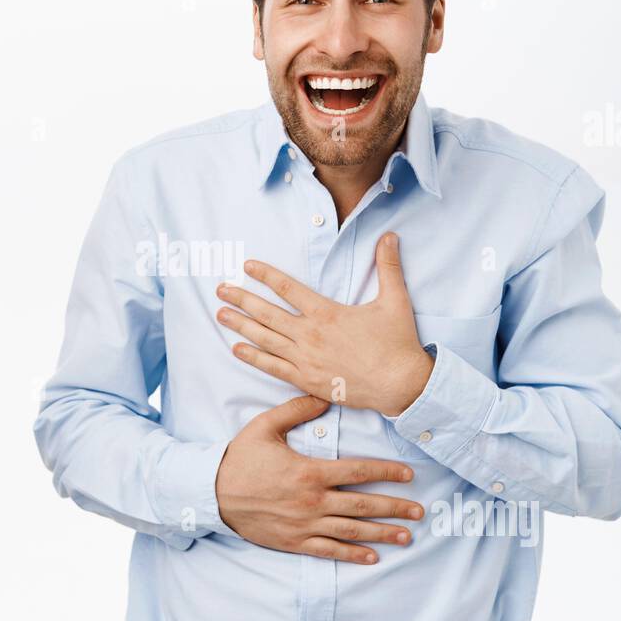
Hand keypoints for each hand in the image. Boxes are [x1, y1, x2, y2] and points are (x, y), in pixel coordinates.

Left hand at [215, 232, 434, 417]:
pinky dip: (253, 358)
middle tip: (220, 289)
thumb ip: (388, 266)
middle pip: (267, 313)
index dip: (265, 275)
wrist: (400, 384)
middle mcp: (310, 335)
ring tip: (220, 315)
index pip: (288, 288)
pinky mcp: (306, 380)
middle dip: (241, 299)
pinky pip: (273, 367)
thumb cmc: (397, 343)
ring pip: (265, 339)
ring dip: (241, 325)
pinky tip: (237, 349)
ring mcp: (306, 359)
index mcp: (327, 313)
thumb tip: (389, 236)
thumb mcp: (395, 300)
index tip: (247, 266)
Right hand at [215, 394, 422, 563]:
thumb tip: (324, 397)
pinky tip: (371, 557)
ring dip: (382, 534)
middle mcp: (312, 501)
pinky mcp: (294, 542)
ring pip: (351, 531)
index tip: (408, 475)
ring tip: (406, 537)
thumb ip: (296, 409)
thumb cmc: (240, 459)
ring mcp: (304, 525)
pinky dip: (351, 555)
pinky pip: (328, 551)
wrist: (212, 493)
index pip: (358, 471)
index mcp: (310, 472)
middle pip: (363, 506)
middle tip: (420, 510)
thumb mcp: (265, 426)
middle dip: (395, 508)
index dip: (386, 472)